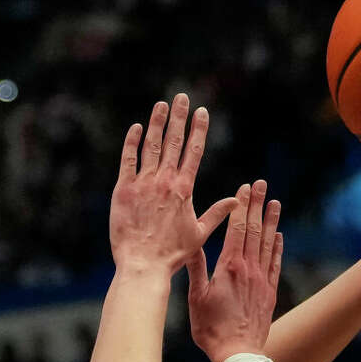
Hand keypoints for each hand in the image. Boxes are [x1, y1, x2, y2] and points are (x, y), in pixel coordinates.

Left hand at [110, 94, 231, 273]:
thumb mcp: (200, 233)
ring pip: (151, 146)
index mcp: (184, 189)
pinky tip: (137, 128)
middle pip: (174, 141)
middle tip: (182, 97)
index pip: (194, 151)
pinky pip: (128, 160)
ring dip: (157, 123)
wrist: (143, 264)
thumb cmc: (172, 254)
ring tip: (161, 105)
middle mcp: (165, 181)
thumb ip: (217, 213)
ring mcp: (143, 183)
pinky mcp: (122, 189)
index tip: (201, 112)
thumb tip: (237, 199)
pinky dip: (132, 142)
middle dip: (179, 117)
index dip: (198, 130)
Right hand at [187, 178, 282, 361]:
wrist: (238, 354)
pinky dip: (277, 247)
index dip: (241, 206)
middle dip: (257, 205)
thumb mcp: (196, 298)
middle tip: (261, 184)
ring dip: (271, 221)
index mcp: (229, 268)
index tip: (245, 188)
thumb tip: (191, 243)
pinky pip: (274, 264)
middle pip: (254, 230)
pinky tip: (278, 235)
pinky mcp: (269, 292)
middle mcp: (249, 270)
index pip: (237, 229)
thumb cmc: (212, 329)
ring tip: (274, 202)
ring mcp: (261, 280)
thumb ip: (197, 269)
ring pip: (267, 243)